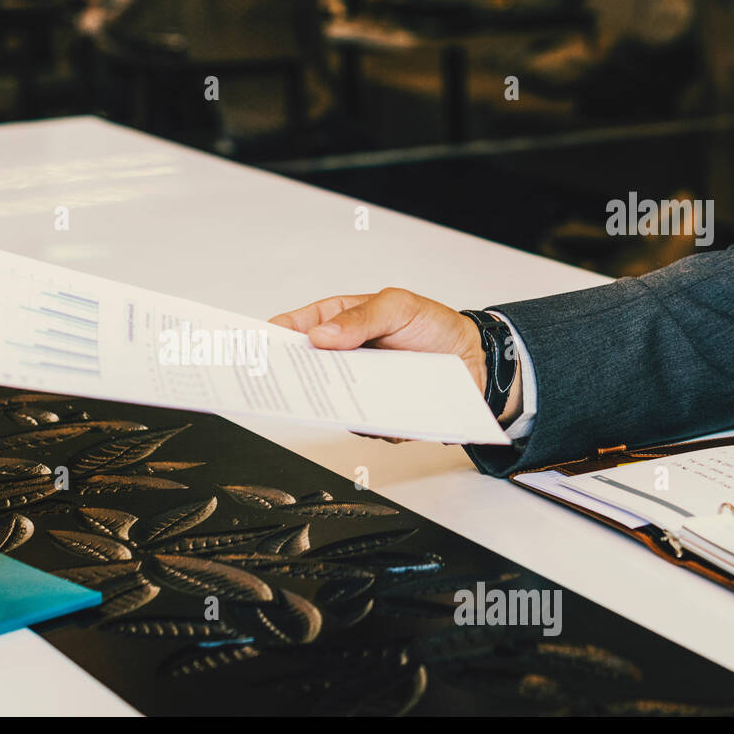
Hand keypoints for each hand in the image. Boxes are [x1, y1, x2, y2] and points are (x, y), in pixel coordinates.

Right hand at [269, 288, 521, 434]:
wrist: (475, 361)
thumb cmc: (433, 326)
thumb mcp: (399, 307)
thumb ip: (361, 319)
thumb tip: (320, 336)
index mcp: (339, 322)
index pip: (295, 328)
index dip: (270, 337)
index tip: (257, 346)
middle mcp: (343, 358)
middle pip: (304, 371)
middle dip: (292, 378)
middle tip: (284, 381)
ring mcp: (358, 389)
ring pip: (331, 403)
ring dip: (334, 405)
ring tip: (346, 400)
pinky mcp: (377, 416)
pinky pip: (364, 426)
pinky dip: (373, 423)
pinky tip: (388, 415)